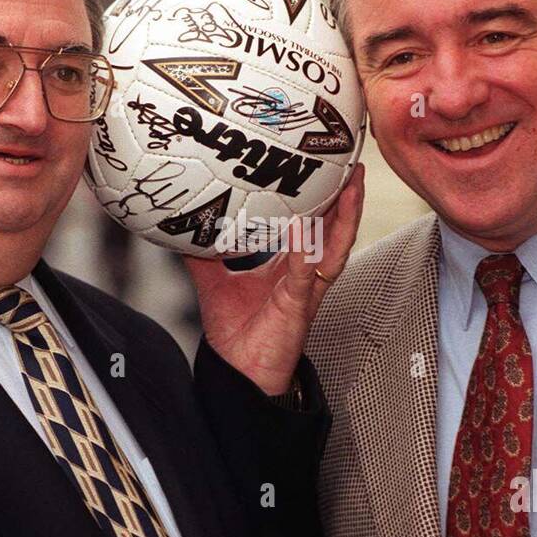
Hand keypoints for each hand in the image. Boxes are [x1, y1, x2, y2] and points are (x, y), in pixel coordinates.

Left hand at [183, 163, 364, 394]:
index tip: (326, 167)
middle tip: (352, 164)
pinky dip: (307, 251)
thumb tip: (184, 226)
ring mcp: (305, 290)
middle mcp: (305, 275)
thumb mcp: (213, 282)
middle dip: (346, 198)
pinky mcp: (298, 306)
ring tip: (352, 187)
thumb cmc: (236, 334)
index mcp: (290, 267)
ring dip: (346, 217)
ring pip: (334, 247)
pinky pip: (306, 276)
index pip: (312, 225)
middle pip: (334, 230)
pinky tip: (307, 229)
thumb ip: (203, 255)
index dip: (323, 198)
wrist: (238, 373)